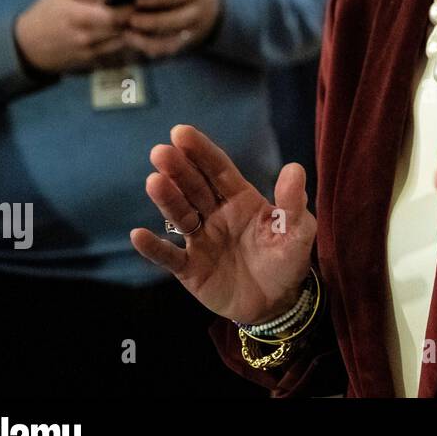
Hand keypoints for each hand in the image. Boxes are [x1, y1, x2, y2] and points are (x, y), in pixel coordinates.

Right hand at [14, 0, 133, 73]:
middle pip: (120, 28)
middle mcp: (83, 36)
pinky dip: (121, 41)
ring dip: (128, 30)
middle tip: (137, 10)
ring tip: (130, 20)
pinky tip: (120, 31)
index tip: (133, 0)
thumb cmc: (48, 10)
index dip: (127, 8)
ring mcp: (88, 51)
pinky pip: (114, 50)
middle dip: (131, 18)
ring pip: (121, 40)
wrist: (28, 44)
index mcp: (75, 14)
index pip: (112, 14)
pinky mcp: (90, 61)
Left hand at [124, 0, 221, 57]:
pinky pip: (168, 49)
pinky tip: (133, 39)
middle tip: (130, 19)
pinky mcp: (184, 41)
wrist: (206, 2)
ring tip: (127, 32)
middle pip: (177, 20)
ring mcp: (193, 28)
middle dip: (152, 21)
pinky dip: (150, 47)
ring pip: (172, 38)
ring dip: (148, 38)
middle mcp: (198, 10)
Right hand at [129, 124, 315, 324]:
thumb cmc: (287, 260)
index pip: (219, 170)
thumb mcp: (298, 231)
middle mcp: (216, 215)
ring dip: (167, 199)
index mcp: (241, 200)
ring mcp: (201, 241)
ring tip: (154, 181)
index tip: (180, 132)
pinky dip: (154, 248)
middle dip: (179, 169)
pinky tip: (138, 235)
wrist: (278, 303)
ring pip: (180, 215)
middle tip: (161, 151)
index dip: (201, 151)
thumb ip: (292, 203)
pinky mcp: (190, 270)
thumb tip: (294, 169)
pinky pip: (170, 257)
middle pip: (194, 187)